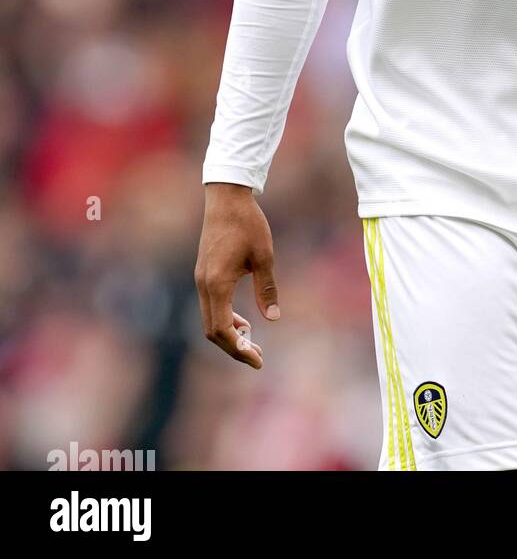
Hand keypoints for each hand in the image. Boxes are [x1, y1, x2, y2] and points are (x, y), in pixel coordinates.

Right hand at [194, 183, 279, 366]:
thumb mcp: (264, 256)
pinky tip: (244, 321)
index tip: (257, 360)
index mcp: (217, 284)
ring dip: (230, 334)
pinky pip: (210, 307)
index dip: (238, 349)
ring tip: (253, 343)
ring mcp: (201, 280)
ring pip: (209, 320)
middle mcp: (203, 285)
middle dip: (234, 348)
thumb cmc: (248, 223)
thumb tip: (273, 318)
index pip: (222, 330)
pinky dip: (225, 319)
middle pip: (212, 331)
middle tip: (258, 357)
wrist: (226, 197)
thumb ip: (267, 288)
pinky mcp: (204, 274)